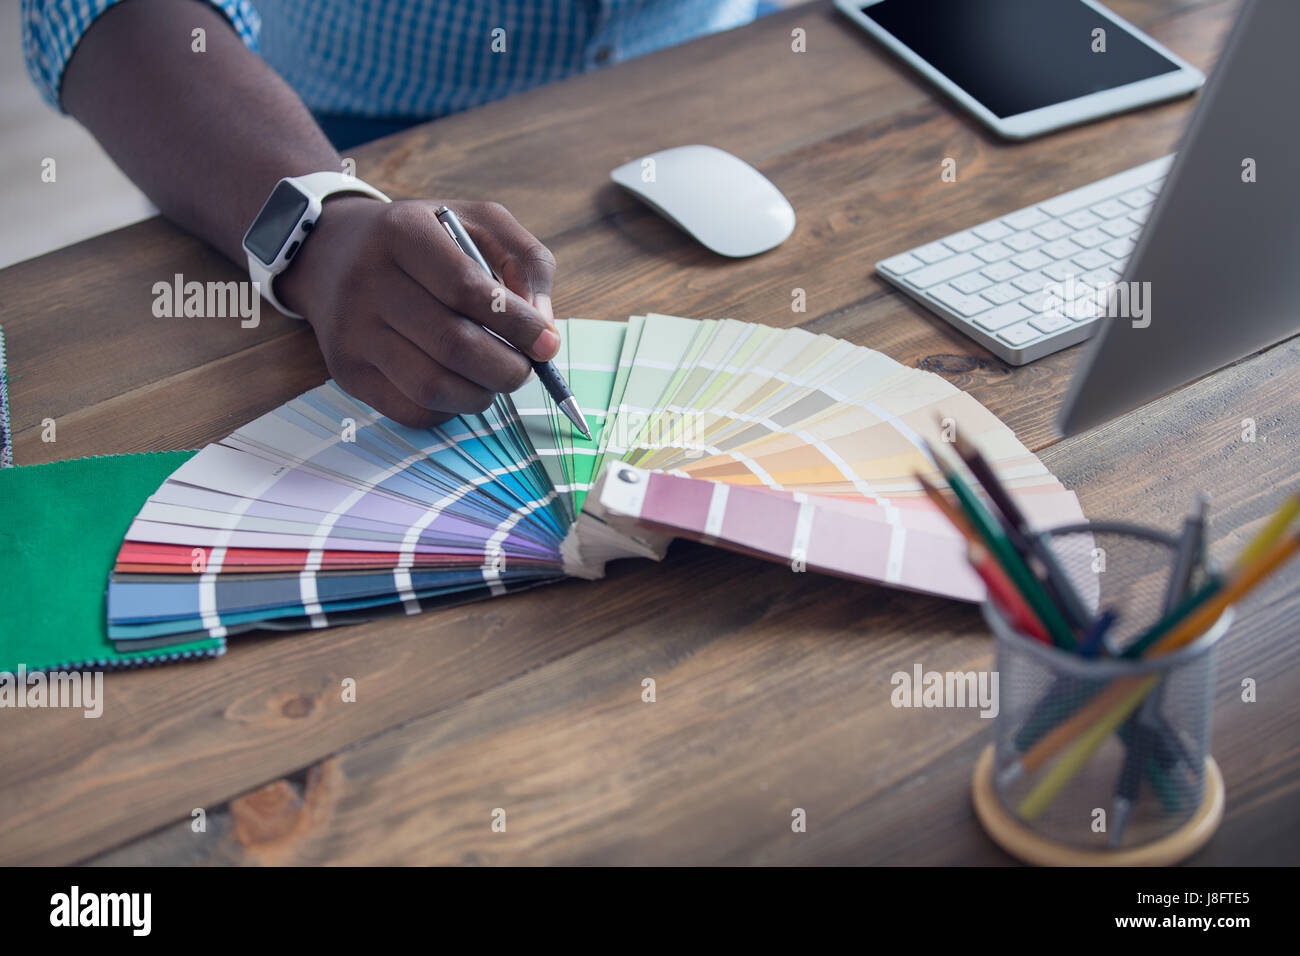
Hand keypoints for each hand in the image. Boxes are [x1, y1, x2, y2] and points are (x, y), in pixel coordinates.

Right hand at [276, 196, 560, 426]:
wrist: (333, 253)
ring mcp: (351, 331)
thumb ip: (525, 262)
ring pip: (432, 387)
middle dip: (507, 368)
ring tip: (495, 378)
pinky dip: (450, 409)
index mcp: (402, 233)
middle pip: (453, 345)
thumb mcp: (478, 222)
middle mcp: (367, 281)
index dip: (517, 324)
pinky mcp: (347, 372)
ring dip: (482, 395)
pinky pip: (411, 410)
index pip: (467, 289)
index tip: (548, 343)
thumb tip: (545, 329)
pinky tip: (460, 386)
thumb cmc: (425, 240)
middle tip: (525, 369)